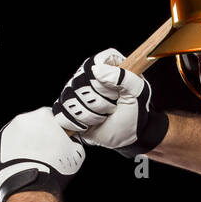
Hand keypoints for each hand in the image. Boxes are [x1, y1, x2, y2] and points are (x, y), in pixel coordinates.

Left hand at [0, 106, 84, 201]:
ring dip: (22, 146)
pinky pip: (3, 150)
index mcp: (42, 116)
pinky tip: (19, 169)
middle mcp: (21, 120)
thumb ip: (73, 141)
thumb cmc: (53, 170)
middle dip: (37, 137)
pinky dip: (9, 157)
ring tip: (30, 164)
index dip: (55, 129)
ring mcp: (4, 133)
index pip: (51, 116)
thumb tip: (71, 141)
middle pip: (31, 125)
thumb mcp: (77, 154)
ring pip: (16, 137)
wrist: (29, 188)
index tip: (57, 140)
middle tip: (45, 154)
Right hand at [52, 47, 167, 153]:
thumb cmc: (135, 115)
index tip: (115, 92)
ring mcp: (78, 91)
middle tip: (113, 107)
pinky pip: (62, 110)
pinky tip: (90, 124)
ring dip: (91, 114)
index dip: (103, 79)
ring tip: (103, 117)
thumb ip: (124, 77)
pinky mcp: (69, 107)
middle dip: (99, 100)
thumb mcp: (138, 94)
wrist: (127, 140)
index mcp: (110, 66)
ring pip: (71, 97)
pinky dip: (78, 121)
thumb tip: (97, 70)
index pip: (95, 61)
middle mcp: (91, 76)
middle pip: (81, 80)